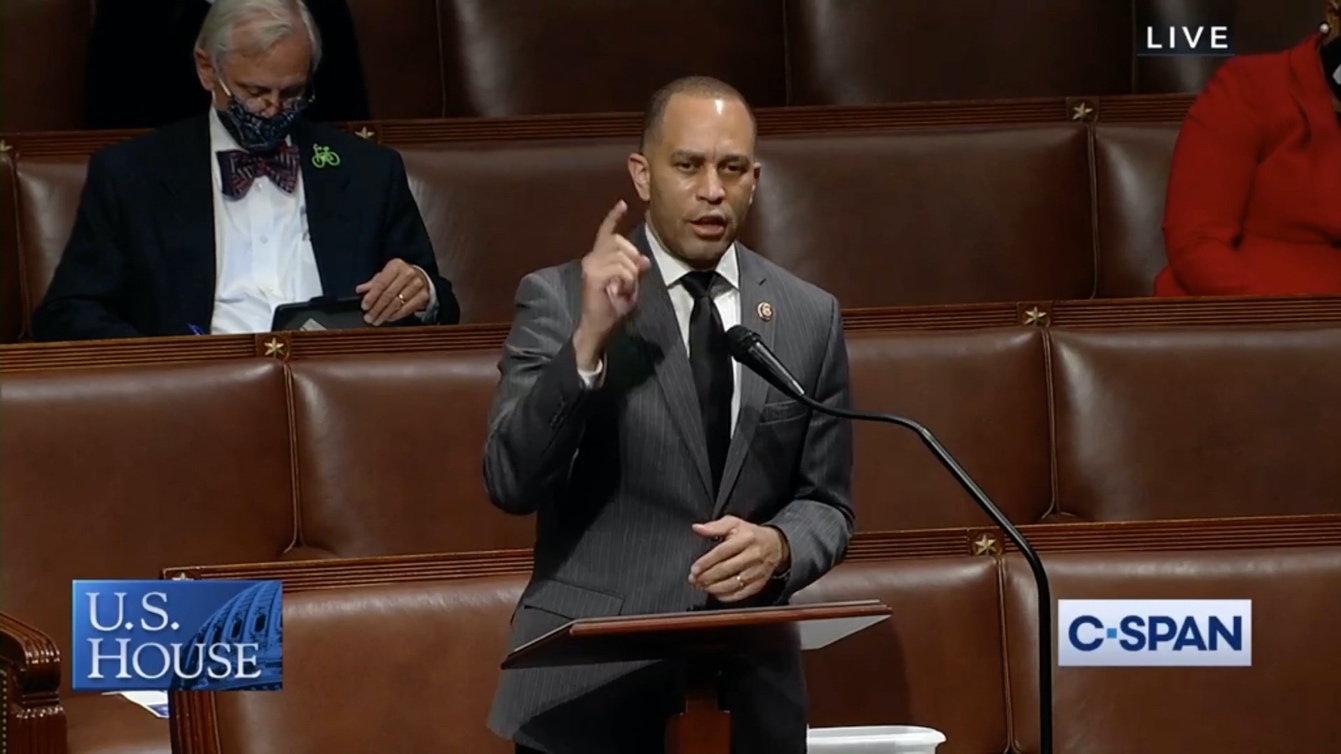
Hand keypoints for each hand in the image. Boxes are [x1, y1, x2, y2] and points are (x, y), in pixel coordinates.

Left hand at [355, 259, 431, 324]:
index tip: (364, 306)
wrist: (421, 276)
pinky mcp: (423, 296)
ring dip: (384, 314)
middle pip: (388, 295)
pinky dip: (396, 315)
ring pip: (397, 303)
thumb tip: (359, 290)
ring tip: (376, 320)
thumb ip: (372, 283)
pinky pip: (407, 309)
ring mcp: (417, 285)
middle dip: (376, 308)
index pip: (381, 284)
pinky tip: (388, 318)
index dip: (371, 297)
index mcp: (396, 265)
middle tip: (368, 318)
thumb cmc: (399, 276)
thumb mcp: (385, 275)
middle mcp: (408, 274)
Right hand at [572, 200, 649, 368]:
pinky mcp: (593, 274)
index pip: (607, 232)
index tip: (622, 204)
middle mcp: (592, 257)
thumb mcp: (631, 286)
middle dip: (633, 260)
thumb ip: (636, 270)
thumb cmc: (612, 308)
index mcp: (599, 257)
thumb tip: (644, 259)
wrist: (598, 327)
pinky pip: (621, 269)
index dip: (614, 217)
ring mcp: (591, 265)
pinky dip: (627, 281)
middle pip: (621, 242)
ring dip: (631, 275)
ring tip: (623, 289)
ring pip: (623, 257)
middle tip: (630, 282)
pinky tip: (619, 291)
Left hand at [688, 516, 788, 602]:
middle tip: (694, 580)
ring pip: (733, 584)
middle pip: (726, 570)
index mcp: (746, 538)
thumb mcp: (733, 523)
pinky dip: (726, 596)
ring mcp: (758, 571)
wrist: (775, 545)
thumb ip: (714, 526)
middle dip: (707, 577)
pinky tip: (716, 593)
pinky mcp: (759, 583)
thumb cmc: (750, 534)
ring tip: (703, 586)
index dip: (706, 562)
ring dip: (714, 588)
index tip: (694, 570)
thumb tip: (697, 528)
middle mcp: (753, 555)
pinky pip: (741, 594)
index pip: (722, 552)